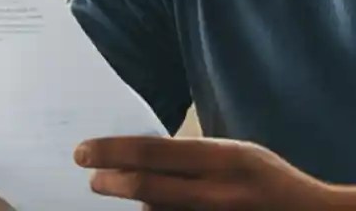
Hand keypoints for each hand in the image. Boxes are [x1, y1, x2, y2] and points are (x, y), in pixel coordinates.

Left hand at [75, 136, 335, 209]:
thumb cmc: (273, 184)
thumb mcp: (238, 156)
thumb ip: (194, 157)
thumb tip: (140, 157)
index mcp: (224, 159)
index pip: (152, 152)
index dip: (111, 151)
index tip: (83, 152)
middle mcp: (219, 192)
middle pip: (146, 188)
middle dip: (109, 182)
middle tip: (92, 180)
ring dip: (137, 208)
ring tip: (124, 197)